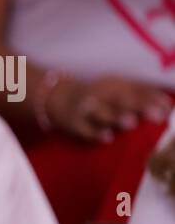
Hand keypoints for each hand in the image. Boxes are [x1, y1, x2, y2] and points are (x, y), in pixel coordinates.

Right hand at [45, 75, 170, 141]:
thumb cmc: (99, 98)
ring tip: (131, 123)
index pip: (137, 90)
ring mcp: (86, 109)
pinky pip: (85, 129)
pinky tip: (107, 138)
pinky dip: (95, 134)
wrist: (59, 99)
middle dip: (139, 107)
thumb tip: (168, 106)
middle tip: (156, 115)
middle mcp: (101, 94)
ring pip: (102, 113)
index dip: (153, 99)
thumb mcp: (117, 89)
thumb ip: (141, 95)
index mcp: (115, 85)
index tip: (167, 109)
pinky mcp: (73, 123)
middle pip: (122, 100)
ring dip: (116, 117)